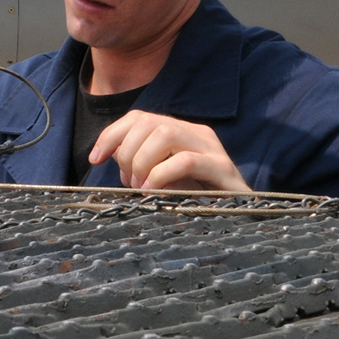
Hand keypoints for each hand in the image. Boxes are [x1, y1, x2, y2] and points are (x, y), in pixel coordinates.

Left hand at [91, 111, 250, 191]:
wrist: (243, 220)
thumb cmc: (201, 202)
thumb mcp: (165, 181)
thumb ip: (143, 167)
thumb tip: (115, 163)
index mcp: (183, 133)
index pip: (140, 117)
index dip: (112, 134)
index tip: (95, 159)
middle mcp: (197, 133)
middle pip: (150, 122)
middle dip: (128, 151)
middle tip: (130, 182)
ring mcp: (213, 149)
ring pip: (165, 132)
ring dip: (142, 160)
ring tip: (141, 187)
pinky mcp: (223, 170)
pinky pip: (186, 160)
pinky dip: (162, 174)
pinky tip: (153, 191)